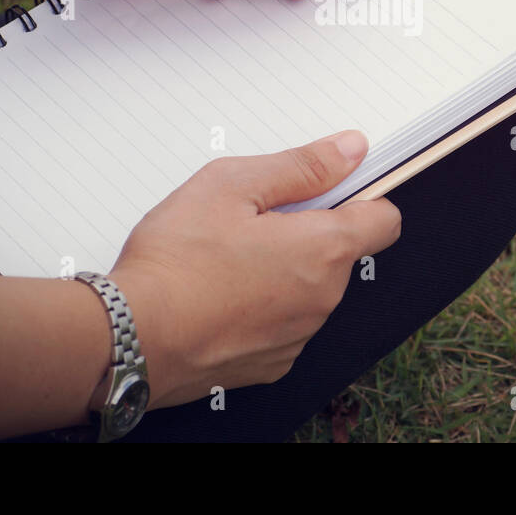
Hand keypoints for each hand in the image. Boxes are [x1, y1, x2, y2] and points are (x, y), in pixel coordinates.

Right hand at [108, 130, 400, 409]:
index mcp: (323, 251)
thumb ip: (301, 166)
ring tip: (224, 257)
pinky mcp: (269, 364)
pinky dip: (260, 306)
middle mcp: (322, 300)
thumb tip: (351, 150)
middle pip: (338, 252)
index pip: (384, 220)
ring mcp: (297, 337)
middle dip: (306, 230)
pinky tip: (218, 294)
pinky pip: (281, 323)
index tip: (328, 186)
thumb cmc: (176, 261)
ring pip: (307, 288)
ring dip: (281, 269)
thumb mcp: (233, 185)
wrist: (131, 340)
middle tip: (251, 218)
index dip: (361, 196)